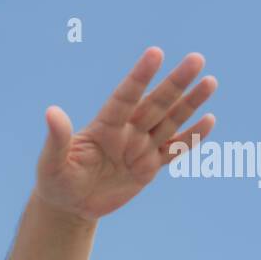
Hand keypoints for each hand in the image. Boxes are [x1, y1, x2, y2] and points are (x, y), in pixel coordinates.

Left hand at [34, 47, 216, 220]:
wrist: (69, 206)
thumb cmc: (56, 181)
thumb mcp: (52, 163)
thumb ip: (57, 138)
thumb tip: (51, 112)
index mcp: (104, 126)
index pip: (125, 97)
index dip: (140, 77)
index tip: (155, 53)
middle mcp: (126, 132)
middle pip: (155, 104)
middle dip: (175, 84)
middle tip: (196, 59)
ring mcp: (139, 149)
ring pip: (170, 122)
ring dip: (189, 104)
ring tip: (209, 82)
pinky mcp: (148, 168)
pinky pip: (174, 150)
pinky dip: (191, 138)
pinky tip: (209, 120)